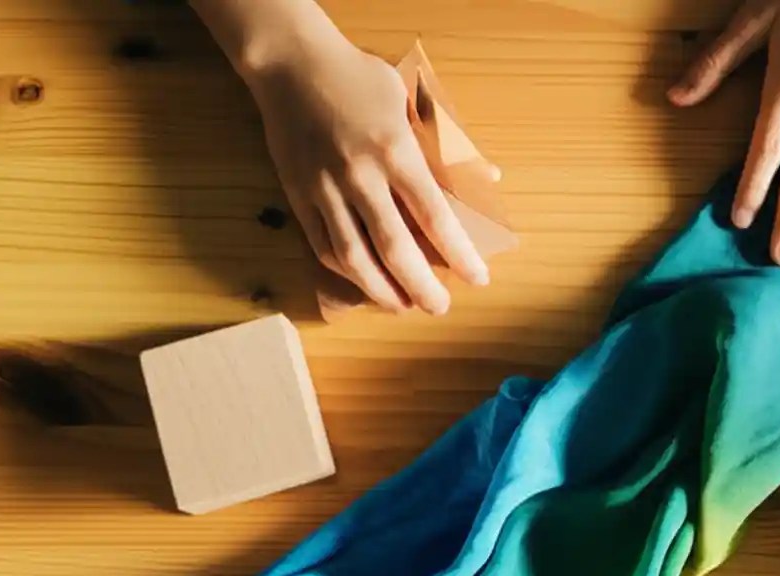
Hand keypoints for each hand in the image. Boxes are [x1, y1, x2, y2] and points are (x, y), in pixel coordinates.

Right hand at [244, 34, 488, 314]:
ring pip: (353, 256)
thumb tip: (489, 178)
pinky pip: (322, 245)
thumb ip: (448, 145)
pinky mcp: (297, 195)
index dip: (459, 254)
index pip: (435, 217)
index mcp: (396, 152)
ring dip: (381, 290)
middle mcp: (360, 176)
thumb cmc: (359, 79)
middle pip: (394, 247)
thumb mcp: (411, 102)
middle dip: (421, 286)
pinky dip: (346, 271)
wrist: (291, 64)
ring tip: (403, 307)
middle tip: (440, 308)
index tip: (478, 279)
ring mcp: (324, 188)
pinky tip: (365, 283)